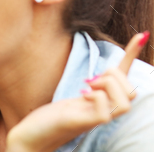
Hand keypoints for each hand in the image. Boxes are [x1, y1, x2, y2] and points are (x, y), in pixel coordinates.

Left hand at [6, 31, 148, 151]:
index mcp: (102, 103)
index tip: (142, 34)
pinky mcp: (84, 122)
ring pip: (126, 100)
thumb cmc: (48, 118)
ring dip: (109, 83)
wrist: (31, 137)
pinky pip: (105, 109)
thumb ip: (87, 87)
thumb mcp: (70, 96)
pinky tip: (83, 94)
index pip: (124, 79)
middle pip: (132, 91)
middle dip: (116, 73)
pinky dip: (98, 95)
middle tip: (90, 78)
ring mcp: (95, 118)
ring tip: (88, 84)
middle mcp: (104, 112)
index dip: (131, 55)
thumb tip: (93, 73)